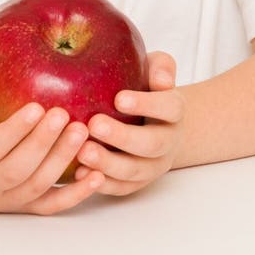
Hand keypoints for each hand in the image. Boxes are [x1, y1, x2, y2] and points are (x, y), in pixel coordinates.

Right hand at [0, 74, 103, 214]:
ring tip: (82, 132)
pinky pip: (49, 205)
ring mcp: (4, 199)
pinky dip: (75, 195)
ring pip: (36, 187)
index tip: (36, 106)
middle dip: (43, 144)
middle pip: (17, 170)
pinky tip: (97, 176)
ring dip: (61, 163)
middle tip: (64, 114)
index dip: (14, 131)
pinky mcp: (21, 206)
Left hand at [73, 51, 184, 195]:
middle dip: (123, 137)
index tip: (119, 98)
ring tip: (82, 152)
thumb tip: (162, 79)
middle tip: (94, 124)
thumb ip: (161, 67)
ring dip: (108, 163)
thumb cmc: (145, 86)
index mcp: (175, 110)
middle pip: (151, 144)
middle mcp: (168, 141)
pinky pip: (121, 188)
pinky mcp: (135, 183)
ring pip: (134, 170)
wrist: (149, 119)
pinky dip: (101, 184)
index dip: (147, 104)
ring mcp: (153, 165)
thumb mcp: (154, 68)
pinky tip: (80, 173)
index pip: (169, 108)